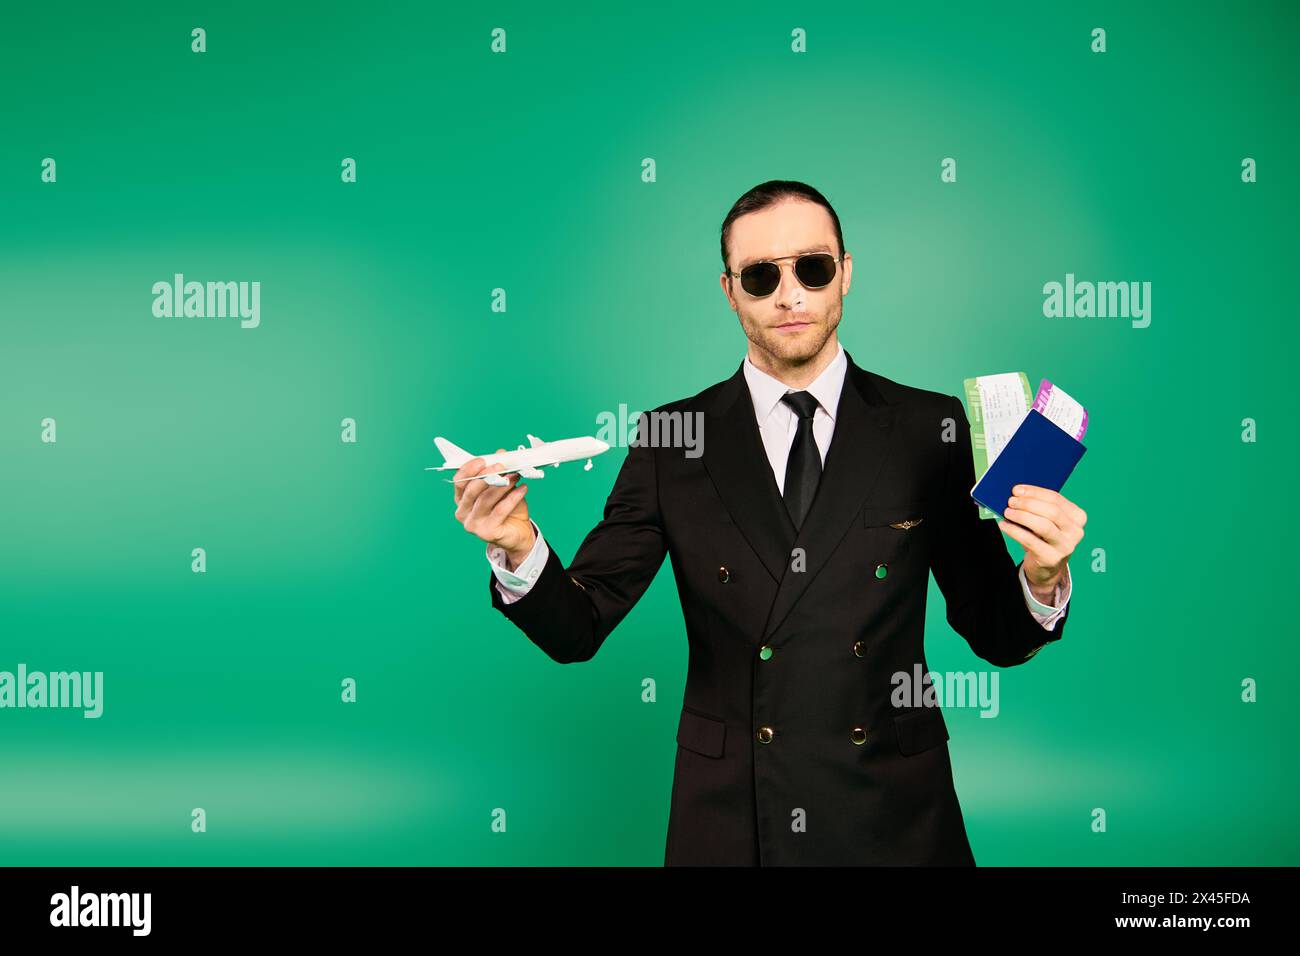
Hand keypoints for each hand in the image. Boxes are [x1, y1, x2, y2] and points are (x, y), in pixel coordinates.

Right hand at [452, 450, 535, 567]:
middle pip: (471, 491)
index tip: (482, 460)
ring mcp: (473, 524)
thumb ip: (499, 472)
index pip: (459, 482)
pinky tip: (523, 489)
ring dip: (501, 485)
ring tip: (515, 475)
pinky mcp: (487, 533)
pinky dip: (513, 498)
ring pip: (485, 500)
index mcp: (462, 500)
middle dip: (487, 475)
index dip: (468, 470)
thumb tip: (501, 453)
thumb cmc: (507, 509)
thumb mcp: (503, 487)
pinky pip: (500, 511)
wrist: (518, 533)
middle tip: (501, 466)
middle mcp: (463, 513)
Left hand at [998, 484, 1086, 599]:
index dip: (1034, 492)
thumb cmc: (1044, 537)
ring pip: (1043, 526)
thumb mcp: (1047, 521)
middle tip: (1011, 501)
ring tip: (1007, 512)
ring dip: (1022, 516)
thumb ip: (1038, 507)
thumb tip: (1017, 494)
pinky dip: (1014, 531)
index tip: (1016, 489)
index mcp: (1078, 516)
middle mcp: (1076, 531)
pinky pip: (1030, 541)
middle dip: (1028, 504)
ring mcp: (1066, 546)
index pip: (1056, 499)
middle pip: (1052, 511)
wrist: (1047, 566)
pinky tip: (1004, 525)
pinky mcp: (1052, 558)